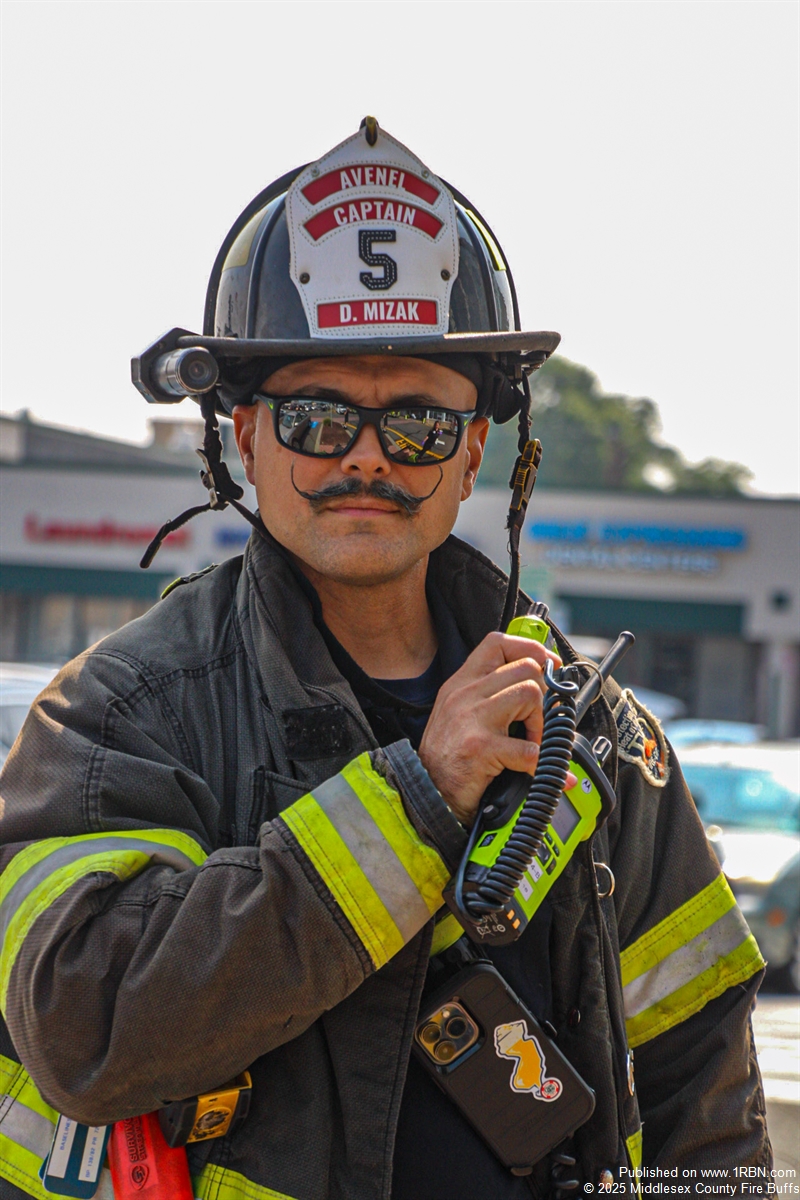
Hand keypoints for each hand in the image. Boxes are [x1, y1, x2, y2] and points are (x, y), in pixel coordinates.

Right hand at [418, 632, 573, 826]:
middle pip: (526, 669)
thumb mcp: (460, 713)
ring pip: (530, 695)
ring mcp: (472, 718)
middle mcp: (465, 694)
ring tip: (531, 743)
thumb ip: (490, 694)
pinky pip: (528, 749)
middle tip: (537, 722)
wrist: (425, 793)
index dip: (531, 651)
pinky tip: (536, 771)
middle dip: (543, 696)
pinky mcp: (480, 748)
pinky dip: (542, 764)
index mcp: (462, 683)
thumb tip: (539, 684)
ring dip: (541, 724)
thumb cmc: (448, 756)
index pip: (498, 643)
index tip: (548, 668)